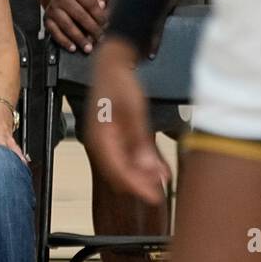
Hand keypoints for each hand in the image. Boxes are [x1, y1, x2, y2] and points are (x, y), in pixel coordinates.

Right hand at [44, 0, 108, 52]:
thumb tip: (102, 5)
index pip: (90, 3)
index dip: (99, 15)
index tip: (105, 24)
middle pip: (79, 15)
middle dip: (91, 28)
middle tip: (99, 37)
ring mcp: (53, 10)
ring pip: (67, 25)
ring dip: (79, 38)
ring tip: (88, 47)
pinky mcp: (47, 21)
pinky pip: (55, 33)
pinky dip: (64, 42)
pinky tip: (73, 47)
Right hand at [83, 36, 170, 204]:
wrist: (111, 65)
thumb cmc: (119, 83)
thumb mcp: (135, 112)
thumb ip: (141, 143)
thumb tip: (150, 170)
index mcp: (100, 138)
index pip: (117, 171)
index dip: (137, 186)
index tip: (154, 196)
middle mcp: (98, 143)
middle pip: (117, 174)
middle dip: (139, 183)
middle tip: (161, 190)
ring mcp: (104, 141)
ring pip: (121, 168)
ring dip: (140, 175)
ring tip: (161, 180)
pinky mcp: (112, 137)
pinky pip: (123, 157)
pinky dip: (138, 164)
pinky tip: (154, 167)